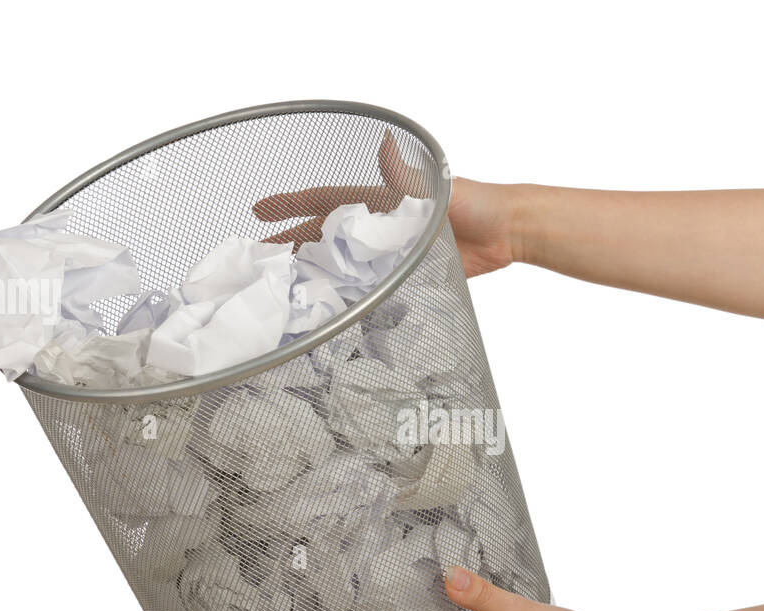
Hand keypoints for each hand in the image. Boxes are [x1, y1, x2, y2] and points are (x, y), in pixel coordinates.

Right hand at [252, 132, 519, 277]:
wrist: (504, 232)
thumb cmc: (472, 201)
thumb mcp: (432, 186)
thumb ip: (404, 176)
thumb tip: (385, 148)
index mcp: (377, 199)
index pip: (324, 200)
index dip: (291, 205)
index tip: (258, 211)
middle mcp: (376, 225)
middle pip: (323, 236)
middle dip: (289, 245)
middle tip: (258, 259)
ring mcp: (387, 252)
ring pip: (341, 264)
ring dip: (313, 274)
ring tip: (283, 287)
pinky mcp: (404, 275)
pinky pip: (368, 287)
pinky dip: (348, 296)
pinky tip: (327, 308)